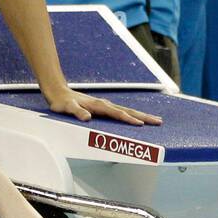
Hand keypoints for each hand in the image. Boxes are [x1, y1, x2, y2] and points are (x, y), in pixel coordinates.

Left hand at [43, 86, 161, 126]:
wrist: (59, 93)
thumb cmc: (63, 102)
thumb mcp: (67, 108)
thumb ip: (77, 112)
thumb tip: (87, 117)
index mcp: (99, 105)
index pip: (118, 113)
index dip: (129, 119)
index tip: (140, 125)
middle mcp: (105, 104)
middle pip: (128, 111)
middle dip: (144, 117)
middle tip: (158, 121)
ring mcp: (105, 105)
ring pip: (127, 111)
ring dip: (141, 116)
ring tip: (155, 120)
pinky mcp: (104, 108)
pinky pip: (122, 112)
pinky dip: (132, 115)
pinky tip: (137, 119)